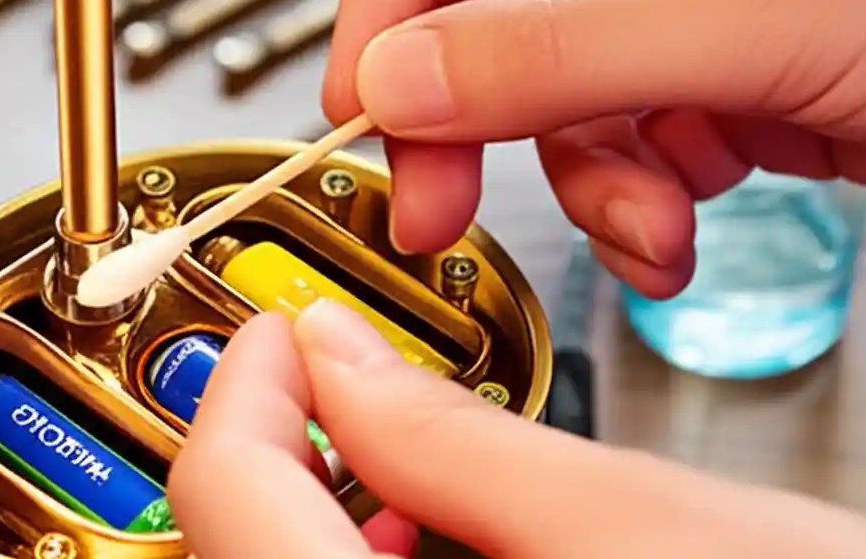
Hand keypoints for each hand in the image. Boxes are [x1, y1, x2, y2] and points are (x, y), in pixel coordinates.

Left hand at [168, 301, 865, 557]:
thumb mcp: (638, 521)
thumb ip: (456, 436)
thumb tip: (337, 351)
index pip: (228, 502)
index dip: (247, 390)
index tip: (286, 328)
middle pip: (241, 553)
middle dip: (282, 457)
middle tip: (340, 383)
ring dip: (323, 519)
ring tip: (403, 470)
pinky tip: (434, 547)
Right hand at [322, 0, 865, 297]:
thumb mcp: (759, 10)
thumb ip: (556, 47)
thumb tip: (403, 75)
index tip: (369, 97)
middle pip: (497, 3)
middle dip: (474, 114)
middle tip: (438, 199)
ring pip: (556, 92)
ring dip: (584, 175)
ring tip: (647, 222)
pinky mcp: (722, 77)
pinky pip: (624, 140)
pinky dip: (640, 198)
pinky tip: (684, 219)